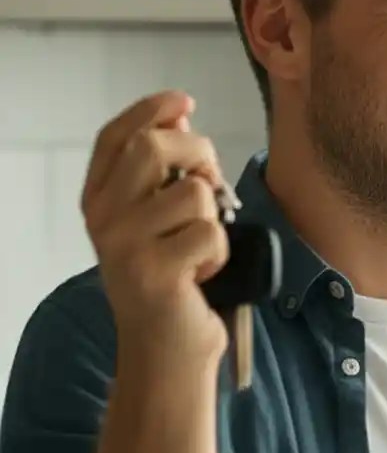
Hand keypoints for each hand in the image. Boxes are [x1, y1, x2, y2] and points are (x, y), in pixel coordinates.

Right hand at [82, 91, 230, 369]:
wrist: (167, 351)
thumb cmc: (174, 283)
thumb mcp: (161, 223)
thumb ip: (165, 174)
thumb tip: (179, 116)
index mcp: (99, 201)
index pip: (115, 136)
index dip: (150, 110)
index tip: (183, 101)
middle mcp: (102, 218)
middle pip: (154, 147)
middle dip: (199, 155)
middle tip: (211, 188)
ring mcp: (124, 245)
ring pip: (193, 193)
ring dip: (214, 219)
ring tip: (200, 248)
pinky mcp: (154, 271)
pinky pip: (210, 233)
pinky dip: (220, 252)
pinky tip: (203, 273)